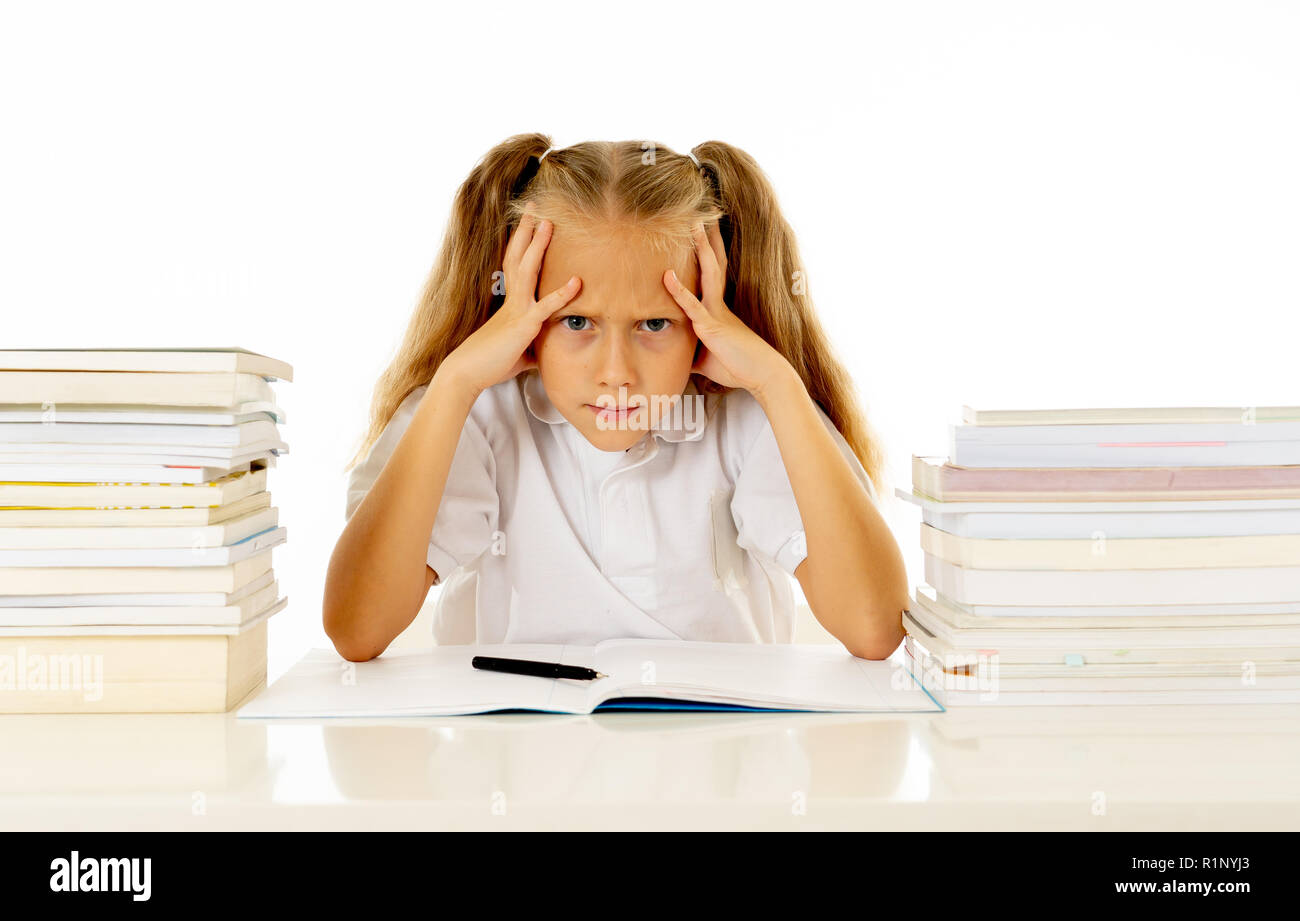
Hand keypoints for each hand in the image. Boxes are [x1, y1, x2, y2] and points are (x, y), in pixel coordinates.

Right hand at [441, 203, 581, 397]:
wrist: (468, 372)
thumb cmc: (491, 362)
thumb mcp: (518, 351)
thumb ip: (532, 346)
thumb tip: (542, 353)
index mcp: (511, 302)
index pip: (516, 264)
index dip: (523, 243)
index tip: (530, 223)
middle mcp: (513, 299)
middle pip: (518, 256)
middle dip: (526, 230)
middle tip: (533, 205)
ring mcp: (517, 309)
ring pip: (527, 269)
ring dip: (537, 245)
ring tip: (548, 222)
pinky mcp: (523, 325)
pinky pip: (545, 306)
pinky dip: (562, 293)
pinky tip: (578, 281)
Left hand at [662, 221, 790, 397]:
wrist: (763, 376)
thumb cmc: (738, 366)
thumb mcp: (708, 358)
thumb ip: (692, 351)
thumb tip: (679, 356)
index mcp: (718, 308)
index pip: (712, 273)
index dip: (707, 251)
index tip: (703, 229)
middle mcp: (718, 305)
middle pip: (713, 263)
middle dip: (707, 238)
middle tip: (701, 212)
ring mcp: (716, 313)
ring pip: (707, 273)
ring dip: (700, 247)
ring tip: (692, 223)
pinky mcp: (712, 327)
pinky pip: (693, 306)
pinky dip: (679, 291)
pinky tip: (667, 276)